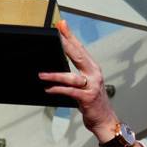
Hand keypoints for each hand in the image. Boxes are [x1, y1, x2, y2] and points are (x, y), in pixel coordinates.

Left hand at [39, 20, 118, 142]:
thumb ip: (77, 76)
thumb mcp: (87, 85)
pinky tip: (48, 89)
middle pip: (78, 55)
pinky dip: (58, 90)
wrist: (105, 121)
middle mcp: (94, 74)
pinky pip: (70, 92)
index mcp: (93, 69)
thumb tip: (59, 67)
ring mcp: (91, 86)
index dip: (71, 37)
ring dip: (55, 75)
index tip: (62, 25)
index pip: (81, 49)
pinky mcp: (87, 98)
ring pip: (71, 76)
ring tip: (41, 74)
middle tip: (56, 33)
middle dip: (66, 43)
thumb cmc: (94, 104)